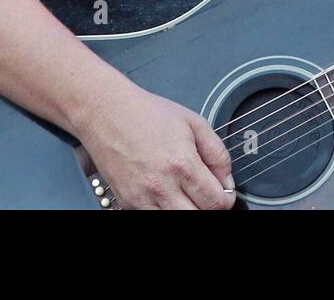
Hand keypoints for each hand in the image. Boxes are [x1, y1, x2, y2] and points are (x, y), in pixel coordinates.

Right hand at [75, 83, 234, 209]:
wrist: (106, 112)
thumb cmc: (147, 113)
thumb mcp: (194, 122)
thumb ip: (217, 153)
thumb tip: (227, 180)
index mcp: (182, 164)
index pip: (215, 202)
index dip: (226, 199)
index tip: (225, 193)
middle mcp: (161, 186)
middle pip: (197, 216)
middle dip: (208, 207)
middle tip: (207, 194)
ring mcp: (141, 197)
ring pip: (174, 220)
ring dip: (186, 209)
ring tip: (186, 191)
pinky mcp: (127, 201)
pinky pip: (152, 216)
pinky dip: (164, 209)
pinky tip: (167, 192)